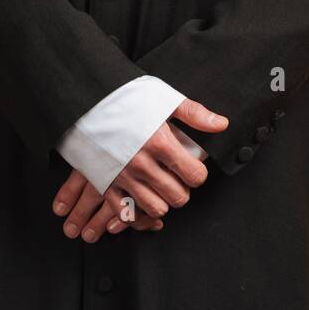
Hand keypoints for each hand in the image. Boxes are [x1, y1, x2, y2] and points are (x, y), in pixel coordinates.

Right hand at [52, 98, 227, 240]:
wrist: (86, 99)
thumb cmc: (126, 97)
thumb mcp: (162, 98)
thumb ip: (194, 114)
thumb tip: (221, 124)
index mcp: (160, 143)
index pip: (195, 176)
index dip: (198, 173)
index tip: (192, 166)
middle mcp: (142, 164)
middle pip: (178, 197)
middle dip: (182, 189)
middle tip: (176, 177)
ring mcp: (122, 176)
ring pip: (156, 209)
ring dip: (162, 201)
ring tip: (160, 186)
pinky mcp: (105, 183)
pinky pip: (127, 212)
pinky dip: (136, 210)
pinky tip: (140, 196)